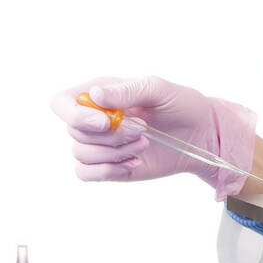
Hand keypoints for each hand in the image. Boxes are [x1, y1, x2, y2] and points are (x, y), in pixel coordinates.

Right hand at [50, 74, 257, 199]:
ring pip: (81, 153)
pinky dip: (108, 170)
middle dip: (110, 135)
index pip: (61, 102)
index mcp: (101, 93)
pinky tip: (135, 161)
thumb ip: (128, 90)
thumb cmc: (183, 105)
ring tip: (144, 143)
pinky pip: (85, 173)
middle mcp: (95, 119)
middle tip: (142, 129)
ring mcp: (101, 143)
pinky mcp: (108, 165)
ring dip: (114, 152)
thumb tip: (95, 96)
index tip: (104, 121)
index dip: (74, 115)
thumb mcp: (160, 89)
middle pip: (73, 131)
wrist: (201, 135)